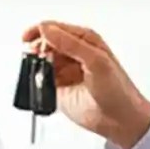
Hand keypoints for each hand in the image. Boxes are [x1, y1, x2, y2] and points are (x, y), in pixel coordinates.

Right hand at [22, 21, 149, 148]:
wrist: (120, 120)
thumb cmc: (118, 90)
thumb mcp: (96, 61)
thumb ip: (71, 44)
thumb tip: (48, 30)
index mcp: (84, 40)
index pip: (55, 28)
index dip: (40, 32)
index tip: (29, 40)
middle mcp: (73, 53)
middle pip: (44, 43)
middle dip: (37, 49)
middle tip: (37, 59)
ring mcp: (65, 70)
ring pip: (40, 61)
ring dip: (36, 66)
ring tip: (42, 74)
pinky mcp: (59, 87)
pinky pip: (40, 79)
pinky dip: (37, 81)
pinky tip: (42, 85)